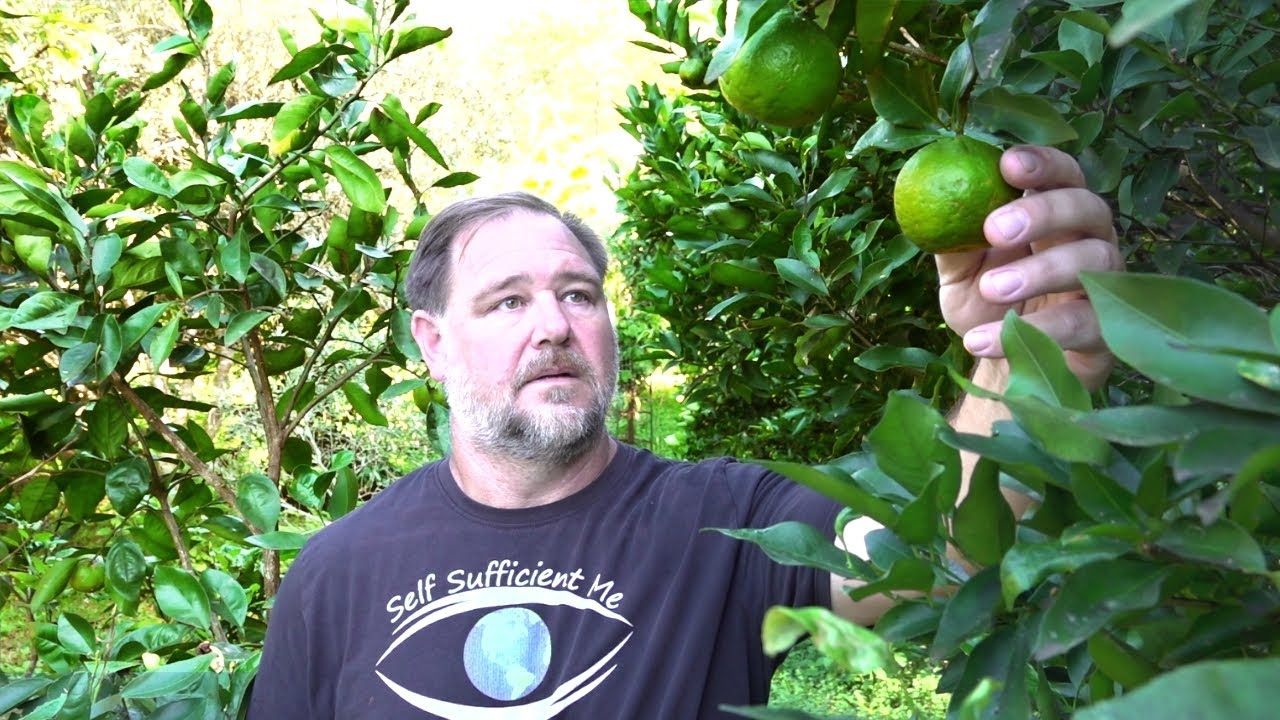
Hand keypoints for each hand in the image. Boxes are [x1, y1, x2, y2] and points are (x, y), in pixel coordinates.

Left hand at [936, 144, 1122, 389]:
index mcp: (1055, 218)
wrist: (1003, 369)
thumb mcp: (960, 274)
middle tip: (995, 228)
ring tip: (992, 289)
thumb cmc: (987, 309)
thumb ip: (952, 240)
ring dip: (1039, 271)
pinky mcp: (1105, 333)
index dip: (1043, 164)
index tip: (1008, 164)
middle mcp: (1088, 242)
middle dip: (1043, 212)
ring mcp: (1103, 287)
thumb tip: (934, 202)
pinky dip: (1035, 331)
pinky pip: (1083, 323)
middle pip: (1087, 207)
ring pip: (1093, 261)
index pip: (1062, 176)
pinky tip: (985, 340)